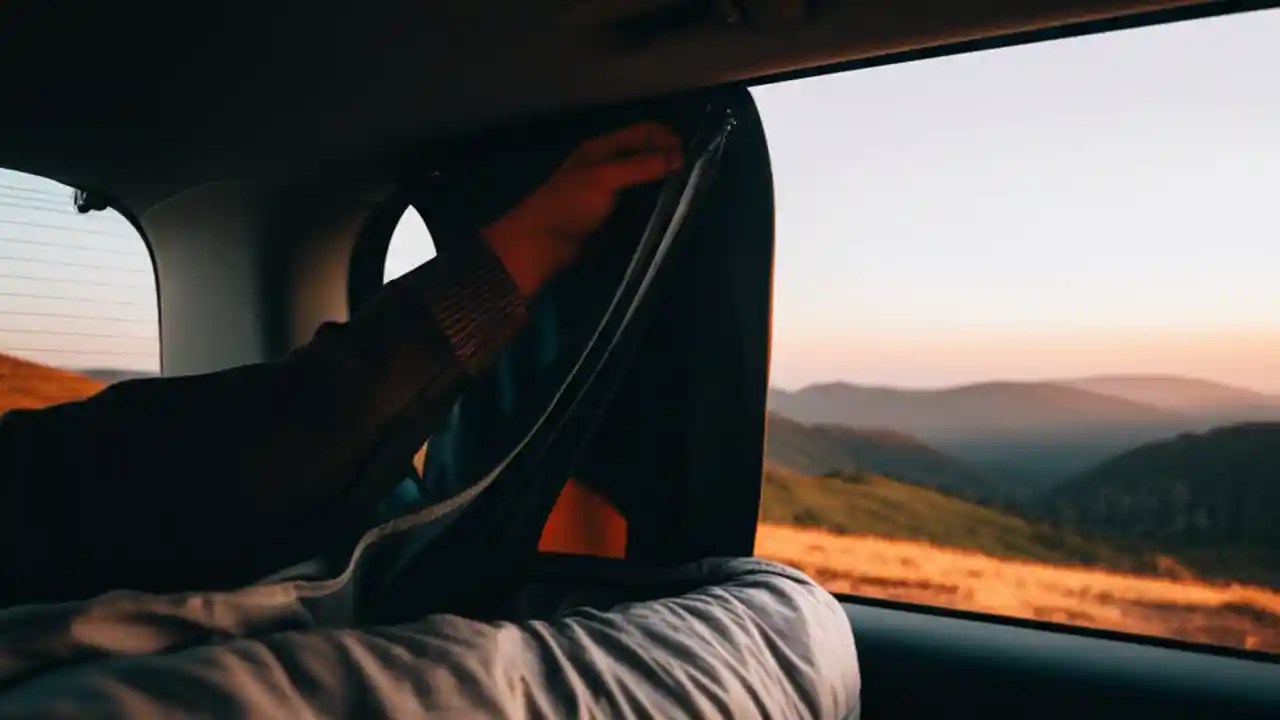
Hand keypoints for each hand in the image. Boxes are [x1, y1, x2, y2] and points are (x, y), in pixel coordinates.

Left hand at [481, 122, 683, 296]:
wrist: (540, 244)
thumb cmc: (568, 205)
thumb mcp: (604, 179)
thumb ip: (640, 166)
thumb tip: (678, 157)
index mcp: (601, 148)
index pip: (644, 131)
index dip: (667, 139)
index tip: (688, 159)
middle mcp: (606, 163)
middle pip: (645, 151)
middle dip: (668, 158)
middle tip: (692, 177)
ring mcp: (608, 188)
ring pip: (643, 176)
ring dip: (662, 180)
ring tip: (684, 192)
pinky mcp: (609, 211)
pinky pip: (637, 199)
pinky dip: (653, 199)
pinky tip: (666, 208)